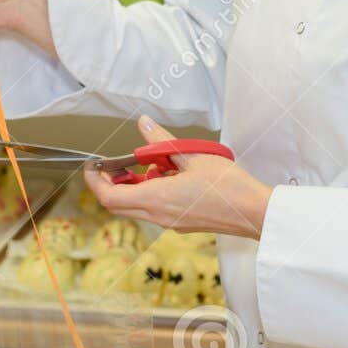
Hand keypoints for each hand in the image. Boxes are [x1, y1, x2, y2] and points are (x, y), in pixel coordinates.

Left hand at [84, 116, 273, 240]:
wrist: (254, 213)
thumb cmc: (229, 186)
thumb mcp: (193, 155)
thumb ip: (163, 142)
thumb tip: (144, 125)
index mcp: (156, 199)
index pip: (109, 197)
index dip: (94, 181)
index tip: (93, 165)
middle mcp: (158, 215)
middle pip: (117, 205)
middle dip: (109, 183)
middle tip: (114, 163)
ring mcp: (169, 222)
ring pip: (135, 207)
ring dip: (132, 187)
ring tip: (149, 163)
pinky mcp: (181, 222)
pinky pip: (153, 208)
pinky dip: (150, 191)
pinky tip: (169, 174)